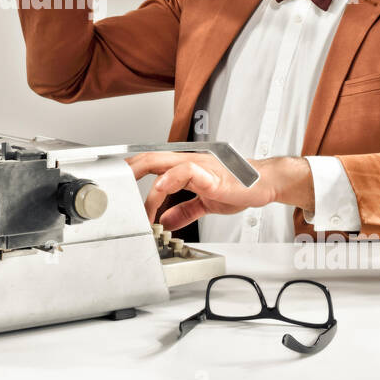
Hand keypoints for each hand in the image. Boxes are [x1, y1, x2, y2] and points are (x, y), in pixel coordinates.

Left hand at [124, 153, 315, 230]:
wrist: (265, 183)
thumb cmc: (238, 186)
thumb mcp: (204, 203)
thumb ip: (183, 211)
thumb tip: (165, 221)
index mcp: (184, 167)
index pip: (150, 162)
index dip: (131, 171)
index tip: (117, 187)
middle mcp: (188, 161)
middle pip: (148, 158)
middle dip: (127, 171)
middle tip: (115, 192)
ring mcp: (198, 165)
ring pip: (161, 162)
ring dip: (145, 184)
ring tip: (139, 207)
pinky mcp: (210, 175)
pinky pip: (185, 171)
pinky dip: (169, 179)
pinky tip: (160, 190)